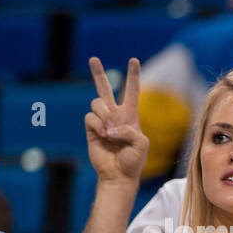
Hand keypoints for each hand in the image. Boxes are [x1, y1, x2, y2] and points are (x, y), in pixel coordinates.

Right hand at [85, 56, 147, 183]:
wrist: (119, 174)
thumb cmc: (133, 160)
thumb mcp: (142, 144)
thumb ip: (130, 130)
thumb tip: (110, 126)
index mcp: (131, 116)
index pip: (132, 92)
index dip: (133, 76)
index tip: (134, 60)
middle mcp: (115, 115)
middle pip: (105, 89)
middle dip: (99, 73)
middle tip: (93, 58)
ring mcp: (101, 121)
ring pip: (97, 102)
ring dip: (104, 114)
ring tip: (110, 130)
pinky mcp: (90, 128)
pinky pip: (90, 116)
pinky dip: (97, 124)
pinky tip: (103, 135)